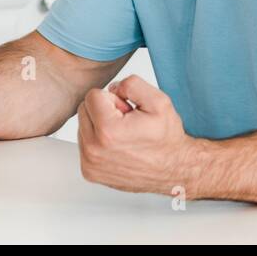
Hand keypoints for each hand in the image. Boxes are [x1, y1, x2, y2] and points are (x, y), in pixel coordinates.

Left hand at [77, 75, 198, 194]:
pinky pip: (84, 144)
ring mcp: (90, 163)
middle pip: (84, 109)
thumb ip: (132, 84)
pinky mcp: (89, 172)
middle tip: (126, 123)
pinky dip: (98, 142)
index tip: (127, 112)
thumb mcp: (159, 101)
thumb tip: (112, 88)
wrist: (174, 169)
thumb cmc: (167, 138)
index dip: (114, 99)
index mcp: (108, 130)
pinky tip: (117, 147)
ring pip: (83, 126)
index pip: (92, 95)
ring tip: (123, 136)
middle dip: (104, 110)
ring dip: (100, 126)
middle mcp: (94, 150)